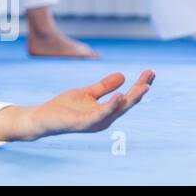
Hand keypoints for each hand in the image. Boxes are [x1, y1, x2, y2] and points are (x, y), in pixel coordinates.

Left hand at [0, 70, 154, 141]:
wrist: (43, 117)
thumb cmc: (65, 107)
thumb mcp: (87, 92)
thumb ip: (104, 86)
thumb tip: (123, 76)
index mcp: (107, 111)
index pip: (127, 97)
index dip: (139, 85)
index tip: (150, 71)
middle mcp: (105, 119)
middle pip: (127, 103)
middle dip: (140, 89)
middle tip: (151, 75)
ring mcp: (95, 122)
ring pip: (117, 110)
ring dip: (131, 99)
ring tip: (143, 87)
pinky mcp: (83, 123)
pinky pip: (100, 115)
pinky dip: (111, 106)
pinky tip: (119, 97)